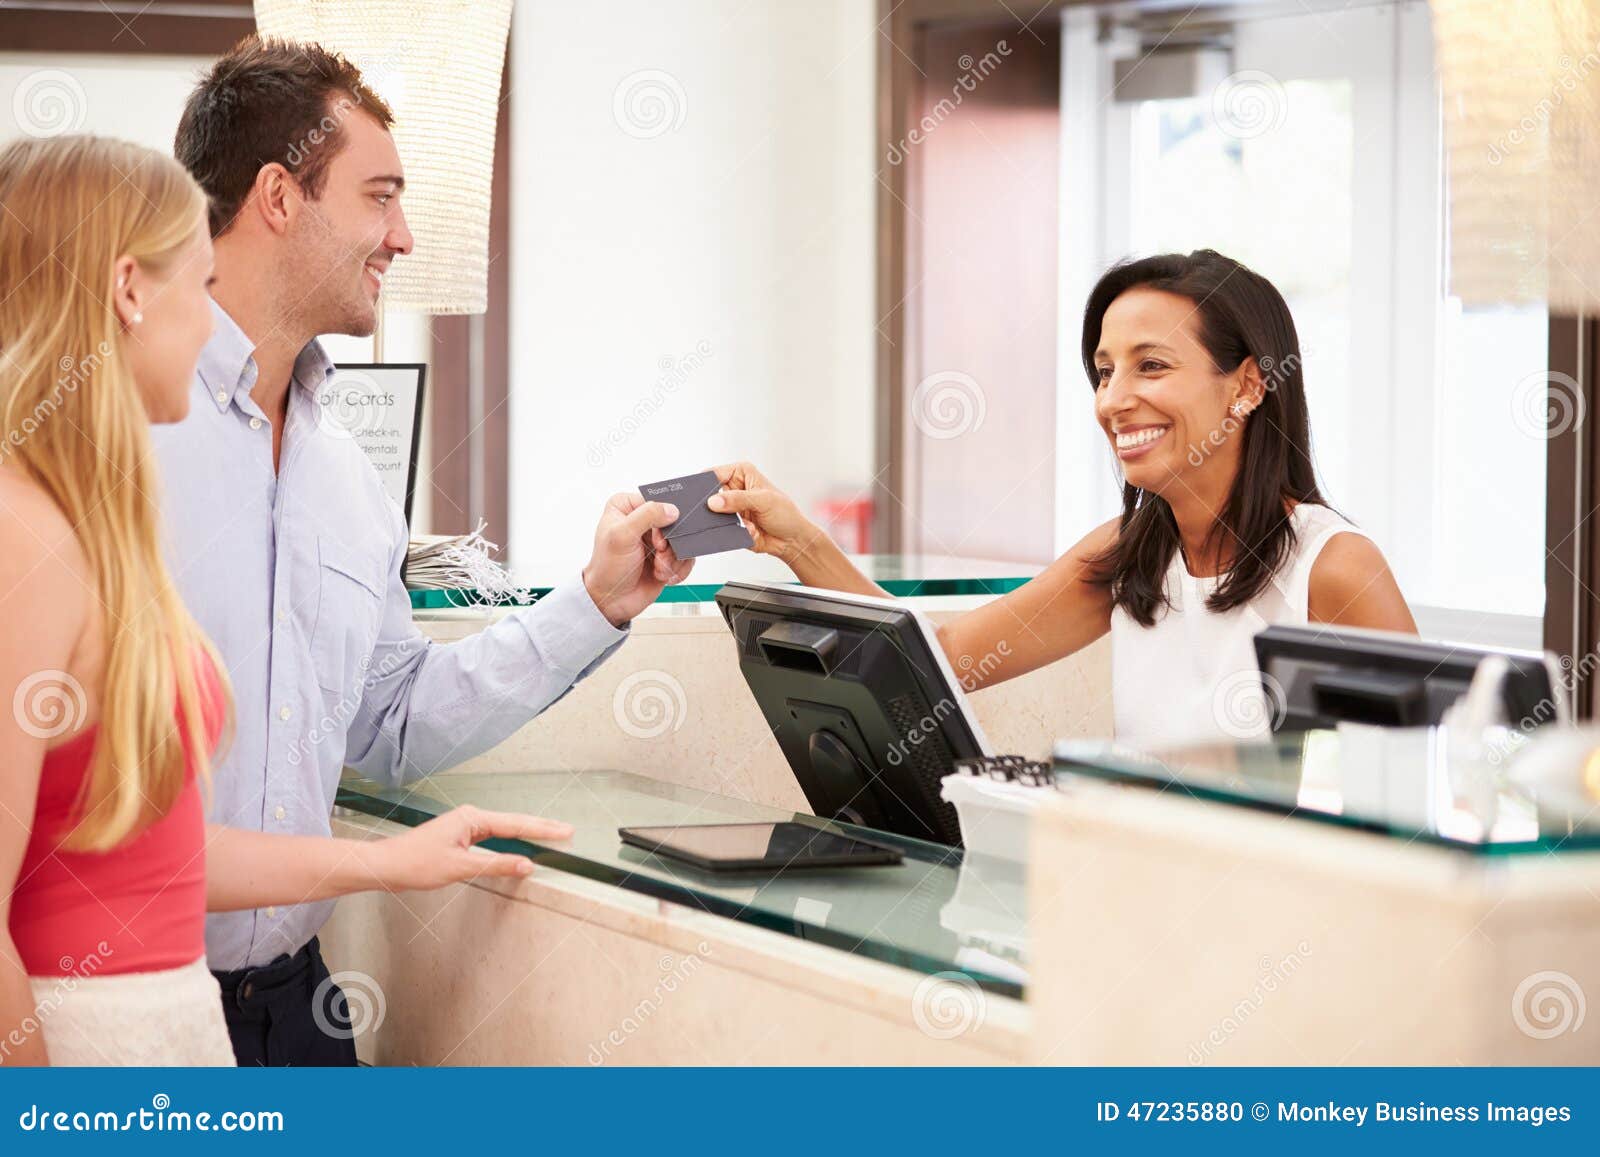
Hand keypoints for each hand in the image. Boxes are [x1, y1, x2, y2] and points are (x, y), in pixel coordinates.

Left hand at [372, 805, 572, 891]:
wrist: (386, 866)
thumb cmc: (415, 863)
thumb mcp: (460, 867)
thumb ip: (496, 865)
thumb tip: (526, 865)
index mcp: (472, 819)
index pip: (516, 824)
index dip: (543, 829)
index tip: (565, 831)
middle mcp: (470, 818)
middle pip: (514, 822)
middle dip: (541, 826)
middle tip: (567, 830)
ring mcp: (465, 826)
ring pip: (504, 828)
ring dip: (527, 831)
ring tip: (551, 834)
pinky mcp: (460, 837)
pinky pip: (493, 836)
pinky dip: (510, 839)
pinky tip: (518, 844)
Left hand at [583, 491, 694, 626]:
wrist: (611, 599)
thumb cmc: (607, 567)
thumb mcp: (622, 536)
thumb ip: (647, 516)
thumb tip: (671, 509)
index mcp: (627, 506)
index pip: (657, 501)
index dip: (662, 519)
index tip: (657, 538)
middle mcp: (642, 520)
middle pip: (674, 522)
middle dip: (670, 544)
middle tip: (660, 555)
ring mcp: (656, 539)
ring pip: (682, 541)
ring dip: (673, 559)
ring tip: (659, 568)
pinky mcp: (667, 556)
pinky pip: (686, 557)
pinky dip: (678, 569)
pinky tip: (662, 575)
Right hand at [707, 461, 817, 563]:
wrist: (791, 540)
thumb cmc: (784, 514)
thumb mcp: (764, 501)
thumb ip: (738, 499)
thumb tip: (714, 501)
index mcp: (741, 474)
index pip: (715, 474)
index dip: (705, 483)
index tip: (700, 495)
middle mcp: (733, 489)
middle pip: (709, 494)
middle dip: (712, 505)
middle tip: (722, 512)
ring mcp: (730, 508)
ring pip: (712, 514)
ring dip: (725, 521)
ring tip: (746, 523)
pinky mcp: (730, 525)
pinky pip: (720, 529)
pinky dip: (733, 532)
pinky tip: (751, 531)